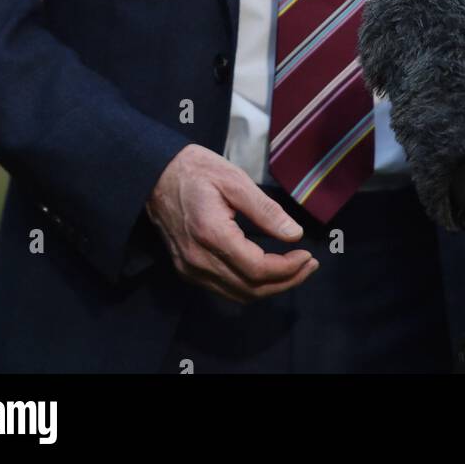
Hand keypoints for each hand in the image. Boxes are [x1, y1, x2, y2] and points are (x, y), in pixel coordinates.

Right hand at [145, 144, 318, 302]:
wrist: (155, 175)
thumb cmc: (196, 170)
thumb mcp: (235, 180)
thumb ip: (266, 210)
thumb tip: (294, 234)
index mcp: (211, 234)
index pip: (257, 269)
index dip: (287, 268)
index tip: (307, 255)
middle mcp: (198, 260)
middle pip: (250, 289)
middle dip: (285, 281)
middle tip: (309, 265)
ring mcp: (190, 268)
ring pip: (238, 294)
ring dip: (270, 288)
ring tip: (294, 269)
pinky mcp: (186, 270)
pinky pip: (224, 289)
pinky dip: (250, 286)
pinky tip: (266, 270)